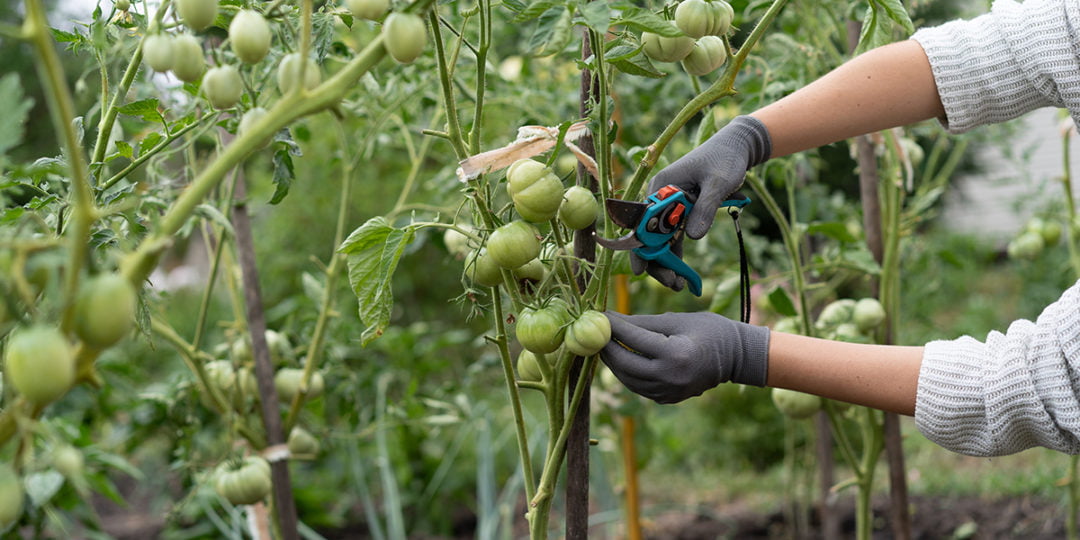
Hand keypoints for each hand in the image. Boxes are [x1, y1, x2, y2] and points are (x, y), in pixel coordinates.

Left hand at [599, 311, 769, 403]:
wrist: (736, 358)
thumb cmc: (709, 331)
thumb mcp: (676, 320)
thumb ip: (642, 322)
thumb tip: (611, 319)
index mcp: (674, 354)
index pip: (633, 339)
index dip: (612, 326)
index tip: (598, 315)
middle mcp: (670, 377)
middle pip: (624, 363)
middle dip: (606, 347)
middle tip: (595, 332)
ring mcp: (668, 392)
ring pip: (627, 379)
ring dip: (612, 362)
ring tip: (604, 344)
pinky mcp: (667, 398)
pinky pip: (638, 386)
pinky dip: (627, 373)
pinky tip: (620, 358)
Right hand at [632, 115, 770, 289]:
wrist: (736, 147)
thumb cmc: (726, 159)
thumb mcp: (718, 183)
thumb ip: (705, 208)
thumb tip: (693, 237)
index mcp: (662, 186)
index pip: (643, 222)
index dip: (640, 248)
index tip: (641, 271)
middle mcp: (660, 197)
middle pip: (650, 235)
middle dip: (657, 262)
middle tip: (672, 284)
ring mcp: (670, 206)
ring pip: (661, 240)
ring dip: (667, 262)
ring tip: (679, 285)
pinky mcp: (682, 211)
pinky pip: (674, 237)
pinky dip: (677, 254)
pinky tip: (683, 274)